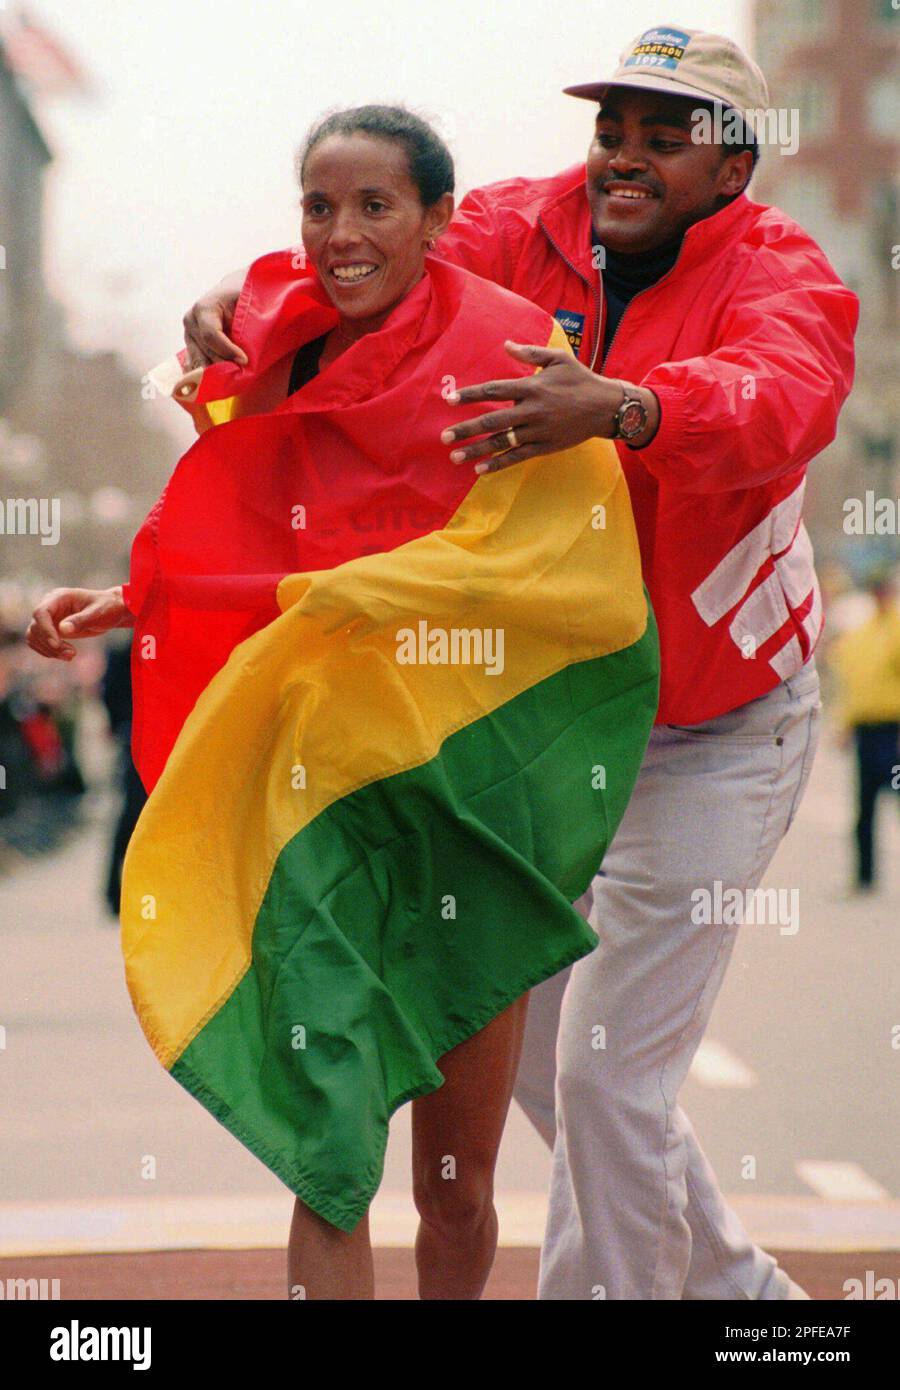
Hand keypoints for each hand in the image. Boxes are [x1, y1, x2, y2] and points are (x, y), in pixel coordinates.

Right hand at [26, 586, 133, 660]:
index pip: (41, 613)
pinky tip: (64, 655)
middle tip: (72, 654)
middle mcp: (50, 606)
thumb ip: (82, 620)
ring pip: (35, 636)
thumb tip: (62, 629)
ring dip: (49, 650)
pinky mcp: (51, 629)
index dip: (45, 630)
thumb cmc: (108, 608)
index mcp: (60, 597)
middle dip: (50, 644)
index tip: (57, 645)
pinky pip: (39, 642)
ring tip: (71, 656)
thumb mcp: (98, 613)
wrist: (112, 610)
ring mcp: (49, 618)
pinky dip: (48, 651)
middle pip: (36, 626)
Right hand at [182, 266, 248, 369]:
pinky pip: (196, 366)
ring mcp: (188, 336)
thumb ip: (248, 323)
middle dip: (224, 366)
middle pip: (205, 353)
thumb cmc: (241, 296)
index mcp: (203, 308)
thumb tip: (252, 352)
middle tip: (242, 374)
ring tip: (233, 378)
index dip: (227, 351)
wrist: (230, 293)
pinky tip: (221, 381)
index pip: (211, 336)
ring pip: (198, 364)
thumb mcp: (246, 303)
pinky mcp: (191, 347)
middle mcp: (191, 322)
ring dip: (215, 374)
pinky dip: (209, 375)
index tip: (244, 360)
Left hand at [440, 341, 658, 471]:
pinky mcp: (545, 447)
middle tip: (444, 436)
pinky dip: (498, 464)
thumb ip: (530, 353)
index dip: (471, 394)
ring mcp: (538, 431)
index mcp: (532, 386)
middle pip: (493, 420)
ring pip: (502, 442)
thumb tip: (505, 345)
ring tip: (455, 457)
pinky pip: (517, 457)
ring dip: (477, 450)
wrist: (607, 407)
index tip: (450, 400)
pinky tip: (479, 470)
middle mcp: (532, 410)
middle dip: (466, 429)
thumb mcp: (558, 359)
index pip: (495, 389)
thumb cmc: (580, 379)